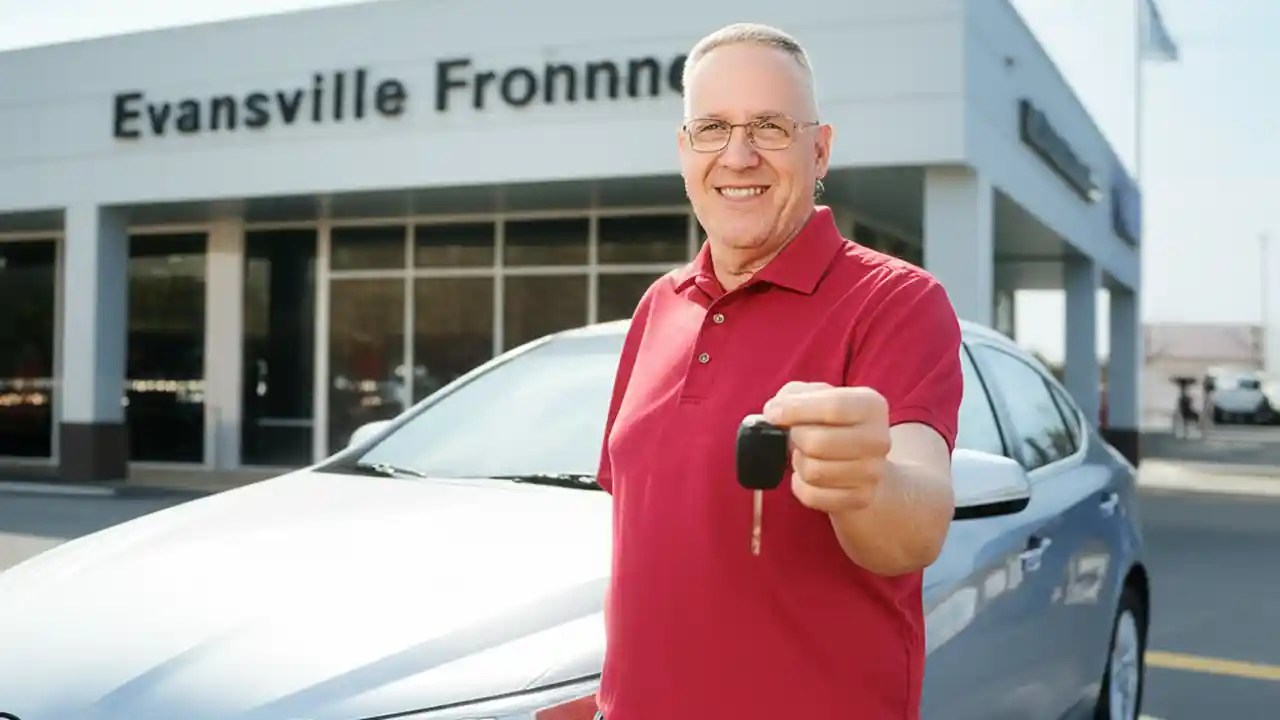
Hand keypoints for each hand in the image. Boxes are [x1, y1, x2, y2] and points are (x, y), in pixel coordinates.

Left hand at [761, 381, 890, 513]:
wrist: (864, 463)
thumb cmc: (833, 424)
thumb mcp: (817, 396)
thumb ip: (793, 395)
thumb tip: (774, 411)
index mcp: (870, 405)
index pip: (833, 407)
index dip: (796, 410)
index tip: (772, 414)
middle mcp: (878, 439)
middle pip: (818, 443)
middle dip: (795, 439)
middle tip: (796, 437)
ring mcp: (872, 472)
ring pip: (813, 472)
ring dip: (798, 463)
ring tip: (806, 455)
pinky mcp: (861, 498)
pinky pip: (812, 496)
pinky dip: (800, 486)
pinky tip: (808, 476)